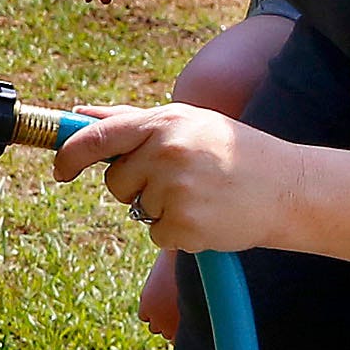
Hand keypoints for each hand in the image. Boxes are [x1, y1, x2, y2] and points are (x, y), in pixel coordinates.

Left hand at [49, 101, 282, 253]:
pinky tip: (208, 215)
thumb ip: (133, 120)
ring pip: (137, 210)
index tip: (59, 169)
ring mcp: (175, 190)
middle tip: (180, 180)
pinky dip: (177, 233)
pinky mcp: (184, 226)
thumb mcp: (189, 122)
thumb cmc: (235, 152)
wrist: (289, 188)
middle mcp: (166, 152)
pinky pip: (157, 235)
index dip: (69, 154)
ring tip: (201, 194)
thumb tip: (80, 114)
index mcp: (165, 122)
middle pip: (116, 181)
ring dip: (161, 209)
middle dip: (136, 186)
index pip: (98, 137)